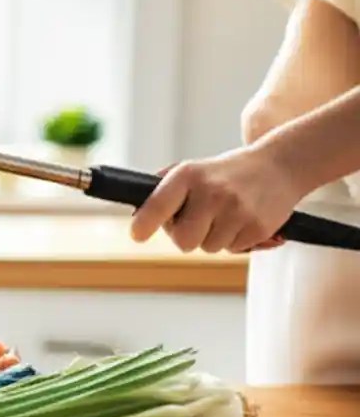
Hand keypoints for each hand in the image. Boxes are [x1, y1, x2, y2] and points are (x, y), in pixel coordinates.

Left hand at [129, 145, 304, 253]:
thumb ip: (164, 189)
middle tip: (197, 222)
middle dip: (186, 237)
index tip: (137, 235)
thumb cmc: (226, 173)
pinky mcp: (259, 228)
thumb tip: (137, 214)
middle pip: (183, 241)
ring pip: (208, 248)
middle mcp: (212, 192)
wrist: (280, 166)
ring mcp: (237, 210)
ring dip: (212, 238)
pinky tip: (242, 219)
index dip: (145, 222)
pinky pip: (233, 250)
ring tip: (225, 214)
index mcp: (189, 175)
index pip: (159, 204)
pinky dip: (234, 240)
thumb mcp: (193, 169)